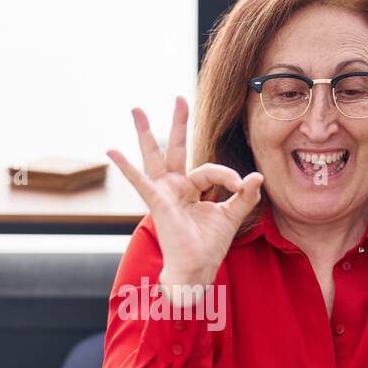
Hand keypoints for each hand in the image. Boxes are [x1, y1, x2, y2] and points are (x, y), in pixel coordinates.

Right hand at [107, 96, 262, 293]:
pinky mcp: (157, 202)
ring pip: (154, 157)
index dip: (228, 175)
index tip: (242, 185)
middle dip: (178, 124)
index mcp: (192, 189)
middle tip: (179, 98)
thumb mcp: (232, 216)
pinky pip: (139, 182)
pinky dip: (125, 167)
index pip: (211, 170)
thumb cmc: (210, 246)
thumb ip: (244, 196)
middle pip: (176, 149)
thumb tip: (256, 176)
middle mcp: (175, 187)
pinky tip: (111, 151)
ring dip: (145, 132)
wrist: (197, 270)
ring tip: (136, 109)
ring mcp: (164, 193)